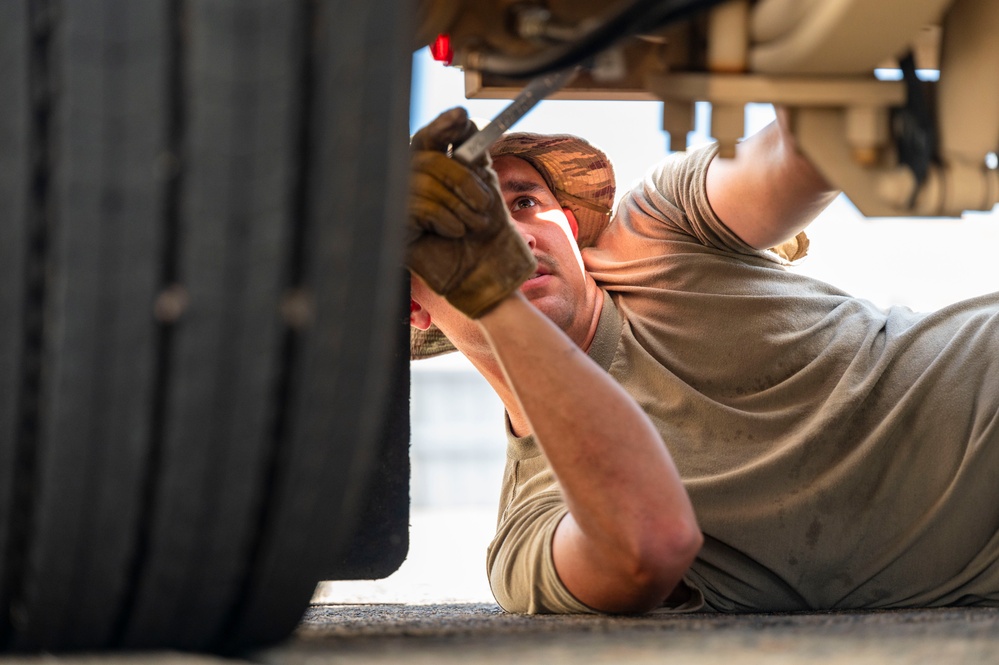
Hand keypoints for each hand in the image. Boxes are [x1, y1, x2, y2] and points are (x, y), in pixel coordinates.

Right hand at [408, 108, 535, 318]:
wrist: (487, 274)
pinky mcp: (396, 229)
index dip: (441, 126)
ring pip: (422, 179)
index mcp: (432, 172)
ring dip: (459, 203)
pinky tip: (456, 233)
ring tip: (476, 224)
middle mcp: (411, 184)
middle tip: (485, 201)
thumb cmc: (488, 235)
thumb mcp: (485, 186)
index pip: (429, 138)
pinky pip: (417, 206)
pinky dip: (444, 217)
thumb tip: (462, 117)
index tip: (461, 117)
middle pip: (425, 155)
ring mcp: (401, 206)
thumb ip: (472, 154)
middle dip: (461, 176)